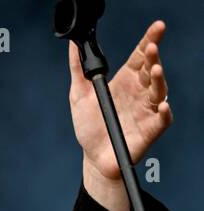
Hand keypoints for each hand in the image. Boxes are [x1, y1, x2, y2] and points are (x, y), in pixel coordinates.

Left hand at [69, 20, 172, 181]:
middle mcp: (139, 92)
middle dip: (153, 56)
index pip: (140, 56)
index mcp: (125, 81)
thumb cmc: (89, 126)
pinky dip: (164, 111)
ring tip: (155, 70)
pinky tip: (162, 105)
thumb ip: (77, 70)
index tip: (156, 27)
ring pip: (158, 90)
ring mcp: (147, 109)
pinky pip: (162, 118)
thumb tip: (73, 45)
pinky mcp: (151, 128)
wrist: (93, 157)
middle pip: (151, 68)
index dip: (148, 40)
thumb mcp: (79, 95)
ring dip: (159, 79)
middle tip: (152, 46)